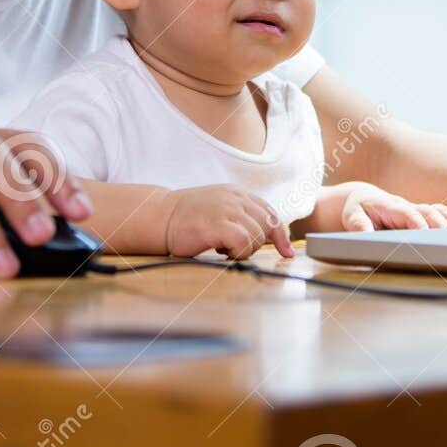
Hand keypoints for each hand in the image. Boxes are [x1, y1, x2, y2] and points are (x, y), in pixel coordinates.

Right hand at [163, 185, 293, 259]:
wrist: (159, 216)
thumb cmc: (188, 218)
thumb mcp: (219, 207)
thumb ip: (240, 214)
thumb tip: (266, 236)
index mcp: (238, 193)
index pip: (270, 213)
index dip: (281, 235)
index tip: (286, 252)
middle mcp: (235, 198)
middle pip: (267, 226)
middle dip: (257, 244)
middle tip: (235, 248)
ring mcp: (227, 210)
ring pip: (257, 237)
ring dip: (244, 250)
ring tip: (223, 249)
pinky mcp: (217, 225)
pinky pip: (243, 243)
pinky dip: (237, 253)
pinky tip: (220, 252)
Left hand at [339, 183, 446, 231]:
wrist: (363, 200)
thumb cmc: (359, 210)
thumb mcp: (352, 217)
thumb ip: (358, 226)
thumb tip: (365, 236)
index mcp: (390, 206)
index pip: (406, 212)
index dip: (416, 221)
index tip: (424, 232)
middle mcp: (407, 207)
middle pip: (428, 212)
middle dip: (438, 224)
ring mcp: (417, 211)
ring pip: (438, 212)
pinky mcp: (423, 217)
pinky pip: (443, 215)